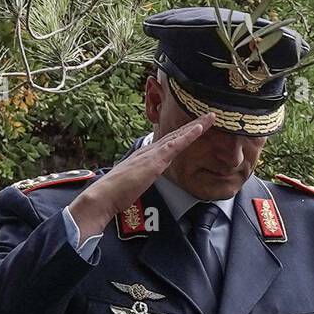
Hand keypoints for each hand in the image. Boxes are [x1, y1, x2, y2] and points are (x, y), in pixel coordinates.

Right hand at [67, 111, 215, 238]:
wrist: (103, 196)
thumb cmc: (114, 194)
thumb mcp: (131, 184)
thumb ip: (140, 179)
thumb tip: (143, 180)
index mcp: (143, 156)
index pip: (166, 143)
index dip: (181, 135)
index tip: (193, 129)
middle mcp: (147, 151)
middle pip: (174, 135)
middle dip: (192, 126)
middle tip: (208, 116)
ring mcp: (151, 154)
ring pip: (177, 136)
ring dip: (195, 126)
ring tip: (210, 117)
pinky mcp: (154, 160)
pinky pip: (175, 145)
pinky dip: (188, 135)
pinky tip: (199, 128)